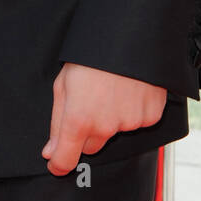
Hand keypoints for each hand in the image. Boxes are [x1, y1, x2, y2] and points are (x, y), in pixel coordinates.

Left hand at [42, 62, 166, 175]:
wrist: (128, 36)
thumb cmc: (90, 57)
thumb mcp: (63, 84)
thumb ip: (57, 122)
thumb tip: (50, 152)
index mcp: (78, 118)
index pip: (66, 158)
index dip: (59, 164)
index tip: (56, 164)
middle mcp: (105, 126)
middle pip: (91, 146)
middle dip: (86, 132)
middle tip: (88, 102)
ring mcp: (130, 123)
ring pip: (115, 132)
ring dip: (111, 118)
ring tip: (110, 88)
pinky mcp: (150, 117)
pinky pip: (137, 122)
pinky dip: (133, 111)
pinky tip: (129, 90)